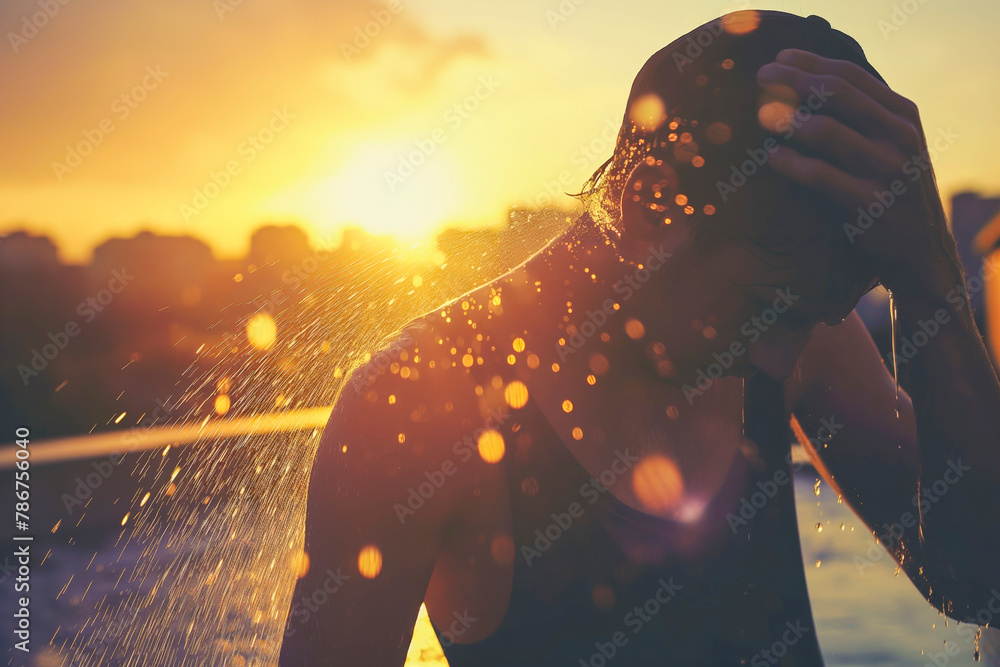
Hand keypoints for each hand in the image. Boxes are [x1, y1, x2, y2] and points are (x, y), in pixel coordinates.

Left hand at [755, 48, 961, 300]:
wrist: (920, 252)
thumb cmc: (889, 192)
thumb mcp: (888, 147)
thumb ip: (859, 119)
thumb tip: (803, 87)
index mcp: (903, 115)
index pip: (852, 76)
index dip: (811, 63)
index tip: (779, 58)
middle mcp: (900, 136)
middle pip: (837, 95)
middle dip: (794, 81)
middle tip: (760, 76)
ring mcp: (889, 170)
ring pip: (827, 131)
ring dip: (787, 118)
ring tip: (760, 114)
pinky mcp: (871, 204)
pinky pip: (821, 176)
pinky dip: (791, 163)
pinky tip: (770, 157)